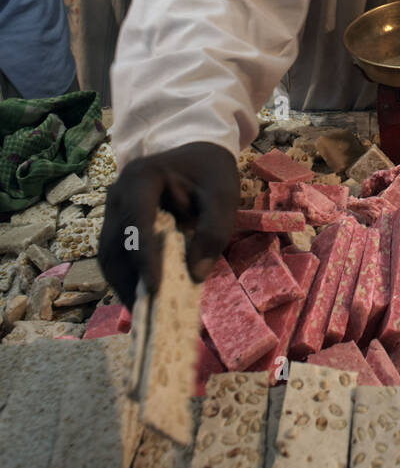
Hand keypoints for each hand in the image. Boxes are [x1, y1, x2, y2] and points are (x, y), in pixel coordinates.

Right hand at [97, 142, 239, 309]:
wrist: (196, 154)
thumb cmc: (210, 172)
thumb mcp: (223, 196)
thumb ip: (213, 232)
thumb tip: (195, 274)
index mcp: (141, 178)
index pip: (137, 222)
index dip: (144, 257)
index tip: (156, 288)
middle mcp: (118, 193)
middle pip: (114, 244)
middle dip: (128, 281)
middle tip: (147, 314)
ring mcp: (114, 208)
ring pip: (109, 254)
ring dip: (124, 284)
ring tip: (144, 313)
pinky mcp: (118, 223)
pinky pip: (116, 254)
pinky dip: (127, 277)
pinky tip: (143, 297)